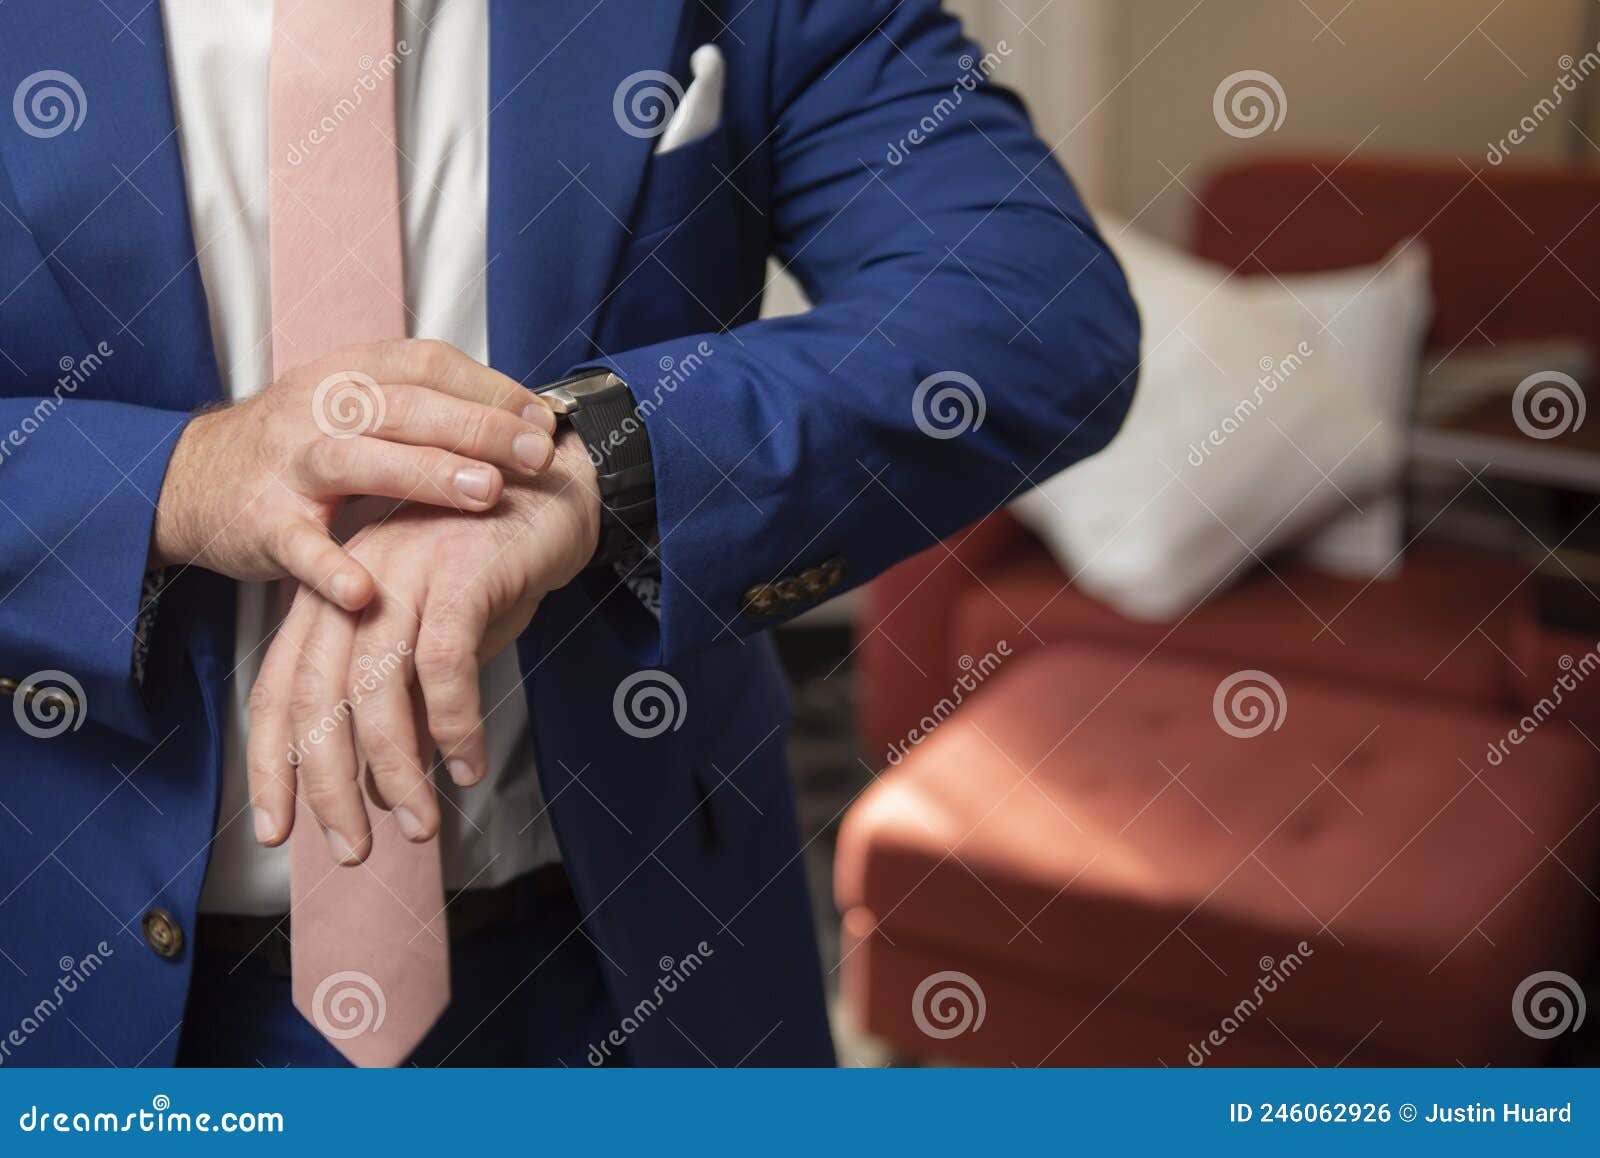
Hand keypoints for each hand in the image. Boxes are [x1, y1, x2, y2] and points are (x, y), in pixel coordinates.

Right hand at [151, 339, 558, 610]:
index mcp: (350, 375)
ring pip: (357, 459)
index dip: (489, 388)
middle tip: (536, 455)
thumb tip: (526, 420)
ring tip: (484, 492)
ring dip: (424, 473)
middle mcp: (319, 409)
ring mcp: (288, 464)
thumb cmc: (298, 447)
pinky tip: (365, 591)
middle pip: (405, 406)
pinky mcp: (260, 521)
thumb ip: (428, 410)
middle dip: (478, 428)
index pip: (428, 364)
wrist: (188, 478)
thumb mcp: (356, 409)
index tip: (541, 420)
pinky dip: (328, 567)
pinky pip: (297, 544)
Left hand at [245, 430, 600, 860]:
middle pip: (316, 696)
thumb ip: (405, 702)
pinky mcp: (461, 571)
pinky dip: (456, 724)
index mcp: (331, 594)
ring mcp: (405, 571)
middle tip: (352, 849)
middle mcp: (356, 580)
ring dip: (396, 769)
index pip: (279, 689)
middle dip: (328, 785)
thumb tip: (390, 788)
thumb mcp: (435, 639)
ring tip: (421, 824)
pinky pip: (446, 665)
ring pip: (375, 688)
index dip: (271, 764)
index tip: (273, 832)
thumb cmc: (493, 569)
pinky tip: (470, 765)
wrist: (557, 487)